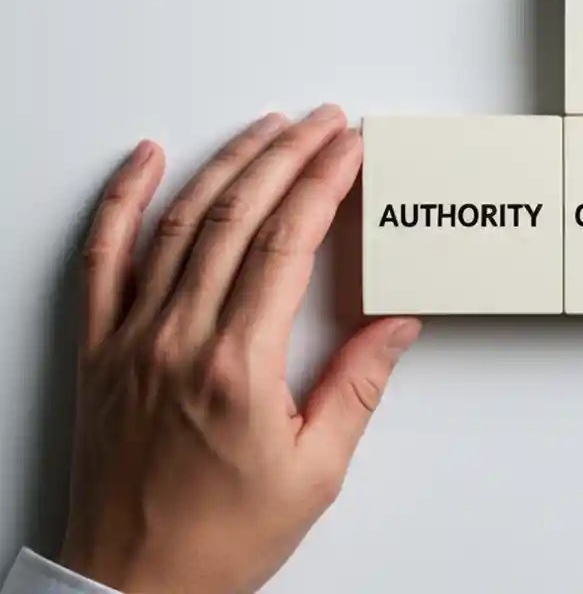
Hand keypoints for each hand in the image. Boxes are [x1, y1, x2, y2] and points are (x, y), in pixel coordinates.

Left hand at [59, 106, 420, 592]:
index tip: (348, 148)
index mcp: (238, 366)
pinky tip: (144, 160)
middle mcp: (179, 339)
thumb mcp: (314, 471)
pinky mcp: (101, 348)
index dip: (322, 183)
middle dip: (287, 156)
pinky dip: (123, 200)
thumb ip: (357, 387)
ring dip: (227, 164)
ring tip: (266, 129)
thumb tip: (394, 324)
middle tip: (322, 123)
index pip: (287, 243)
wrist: (135, 583)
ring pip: (181, 222)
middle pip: (238, 216)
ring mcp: (133, 337)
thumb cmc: (220, 538)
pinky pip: (104, 257)